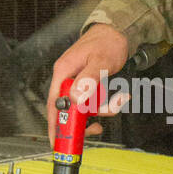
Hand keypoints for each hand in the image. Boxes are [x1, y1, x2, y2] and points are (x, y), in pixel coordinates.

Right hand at [47, 24, 129, 145]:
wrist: (118, 33)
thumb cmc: (107, 42)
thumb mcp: (100, 61)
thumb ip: (88, 80)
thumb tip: (75, 98)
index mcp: (64, 72)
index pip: (53, 103)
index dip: (54, 124)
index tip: (56, 140)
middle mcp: (67, 79)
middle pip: (69, 110)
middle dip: (84, 120)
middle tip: (96, 127)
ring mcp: (77, 83)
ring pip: (84, 108)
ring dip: (100, 110)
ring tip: (116, 103)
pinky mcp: (87, 86)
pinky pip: (93, 102)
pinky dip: (105, 104)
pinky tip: (118, 98)